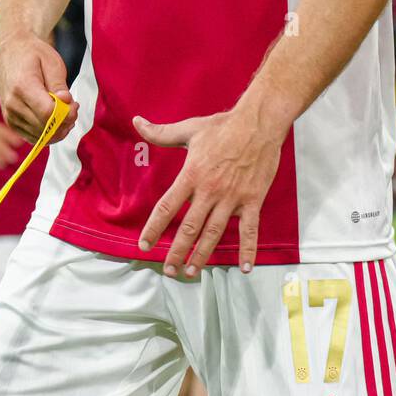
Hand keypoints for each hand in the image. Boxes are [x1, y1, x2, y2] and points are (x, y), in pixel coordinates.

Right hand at [0, 31, 76, 143]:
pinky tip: (57, 121)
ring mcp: (9, 115)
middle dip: (66, 121)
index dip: (67, 114)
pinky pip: (32, 137)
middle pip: (45, 127)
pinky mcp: (10, 122)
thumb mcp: (51, 62)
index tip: (75, 104)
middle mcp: (12, 104)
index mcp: (22, 87)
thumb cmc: (32, 54)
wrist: (9, 52)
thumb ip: (59, 84)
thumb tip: (65, 102)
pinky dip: (48, 133)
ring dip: (58, 129)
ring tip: (65, 112)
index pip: (48, 113)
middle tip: (73, 107)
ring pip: (40, 135)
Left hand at [134, 100, 286, 275]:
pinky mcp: (252, 200)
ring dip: (201, 255)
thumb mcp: (189, 128)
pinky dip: (248, 250)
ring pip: (214, 233)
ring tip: (191, 272)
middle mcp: (210, 190)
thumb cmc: (223, 126)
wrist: (259, 122)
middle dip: (176, 251)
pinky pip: (249, 230)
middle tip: (167, 270)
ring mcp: (232, 198)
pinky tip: (245, 268)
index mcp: (192, 175)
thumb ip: (161, 132)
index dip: (154, 228)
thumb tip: (136, 122)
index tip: (144, 245)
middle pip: (189, 228)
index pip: (167, 206)